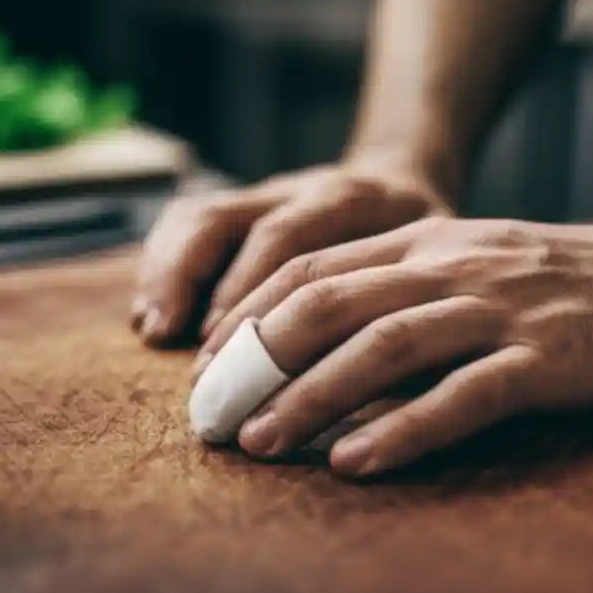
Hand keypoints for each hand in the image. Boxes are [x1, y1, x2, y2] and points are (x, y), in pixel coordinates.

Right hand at [133, 158, 451, 345]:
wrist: (408, 182)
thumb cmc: (429, 256)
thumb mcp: (439, 283)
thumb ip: (408, 331)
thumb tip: (382, 410)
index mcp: (358, 201)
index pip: (292, 246)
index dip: (253, 305)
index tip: (237, 367)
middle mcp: (305, 187)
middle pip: (234, 227)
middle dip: (206, 304)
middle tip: (200, 375)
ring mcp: (269, 190)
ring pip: (202, 217)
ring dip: (171, 276)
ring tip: (154, 331)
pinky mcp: (242, 202)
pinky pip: (188, 220)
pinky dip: (162, 264)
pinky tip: (152, 315)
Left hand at [196, 215, 592, 476]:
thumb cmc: (563, 279)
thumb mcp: (473, 258)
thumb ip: (401, 282)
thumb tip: (316, 333)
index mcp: (425, 241)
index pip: (312, 269)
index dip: (248, 316)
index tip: (205, 365)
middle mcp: (450, 267)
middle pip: (330, 303)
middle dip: (258, 360)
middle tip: (212, 412)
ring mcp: (497, 312)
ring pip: (383, 347)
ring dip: (312, 397)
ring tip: (262, 444)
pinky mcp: (541, 361)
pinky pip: (460, 397)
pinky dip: (401, 431)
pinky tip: (355, 462)